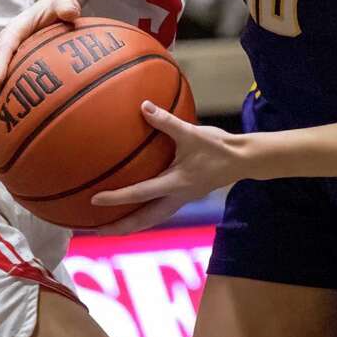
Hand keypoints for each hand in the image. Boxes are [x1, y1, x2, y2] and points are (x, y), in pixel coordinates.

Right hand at [0, 0, 82, 117]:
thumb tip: (70, 11)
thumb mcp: (66, 2)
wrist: (58, 4)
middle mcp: (6, 42)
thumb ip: (68, 5)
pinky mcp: (10, 62)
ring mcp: (6, 53)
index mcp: (17, 28)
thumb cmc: (62, 5)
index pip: (6, 44)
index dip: (1, 62)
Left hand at [87, 101, 245, 234]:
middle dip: (119, 228)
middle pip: (143, 220)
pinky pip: (158, 211)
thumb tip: (143, 106)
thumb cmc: (218, 146)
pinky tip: (133, 209)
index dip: (116, 198)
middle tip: (94, 230)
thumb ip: (166, 121)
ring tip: (108, 227)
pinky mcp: (184, 197)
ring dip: (129, 225)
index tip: (94, 200)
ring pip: (151, 220)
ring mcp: (181, 200)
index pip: (140, 194)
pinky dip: (142, 214)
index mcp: (175, 184)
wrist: (242, 160)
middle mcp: (176, 198)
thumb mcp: (191, 132)